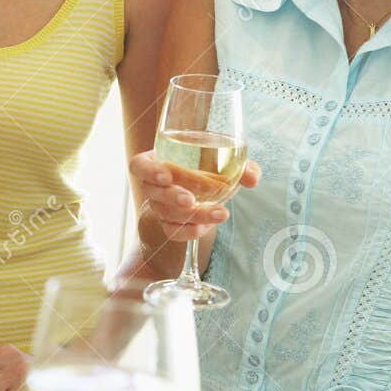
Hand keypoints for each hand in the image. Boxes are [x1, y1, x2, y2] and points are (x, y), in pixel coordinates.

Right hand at [131, 149, 260, 241]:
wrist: (204, 185)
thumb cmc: (208, 163)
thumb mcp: (224, 158)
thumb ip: (241, 165)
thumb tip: (252, 178)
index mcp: (158, 160)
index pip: (139, 165)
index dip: (149, 171)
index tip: (166, 176)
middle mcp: (153, 184)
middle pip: (153, 193)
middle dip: (172, 197)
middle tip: (190, 200)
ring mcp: (159, 206)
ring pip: (167, 214)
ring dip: (192, 215)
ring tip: (220, 213)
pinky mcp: (169, 223)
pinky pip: (172, 231)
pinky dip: (189, 232)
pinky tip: (205, 228)